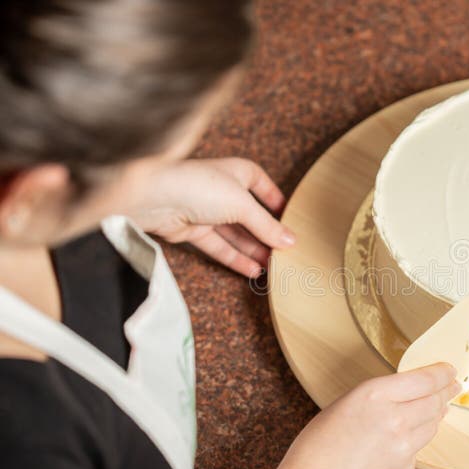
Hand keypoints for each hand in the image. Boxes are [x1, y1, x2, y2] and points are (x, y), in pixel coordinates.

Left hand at [126, 158, 292, 276]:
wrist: (153, 196)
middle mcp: (223, 190)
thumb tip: (290, 241)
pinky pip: (219, 246)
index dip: (276, 203)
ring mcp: (207, 211)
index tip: (290, 221)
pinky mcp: (192, 230)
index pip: (263, 186)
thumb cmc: (200, 186)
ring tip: (273, 268)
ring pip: (235, 234)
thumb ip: (267, 226)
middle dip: (266, 235)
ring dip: (253, 251)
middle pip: (250, 216)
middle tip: (285, 254)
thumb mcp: (243, 205)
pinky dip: (235, 258)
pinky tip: (252, 271)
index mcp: (238, 172)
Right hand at [229, 363, 460, 468]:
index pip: (424, 379)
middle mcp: (395, 418)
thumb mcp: (345, 404)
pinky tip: (399, 444)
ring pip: (431, 426)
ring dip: (434, 416)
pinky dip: (413, 445)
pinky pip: (416, 451)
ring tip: (435, 409)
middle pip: (433, 401)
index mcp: (375, 395)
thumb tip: (405, 395)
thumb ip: (378, 397)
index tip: (450, 370)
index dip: (441, 373)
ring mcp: (403, 447)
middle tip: (452, 387)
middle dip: (445, 392)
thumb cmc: (318, 447)